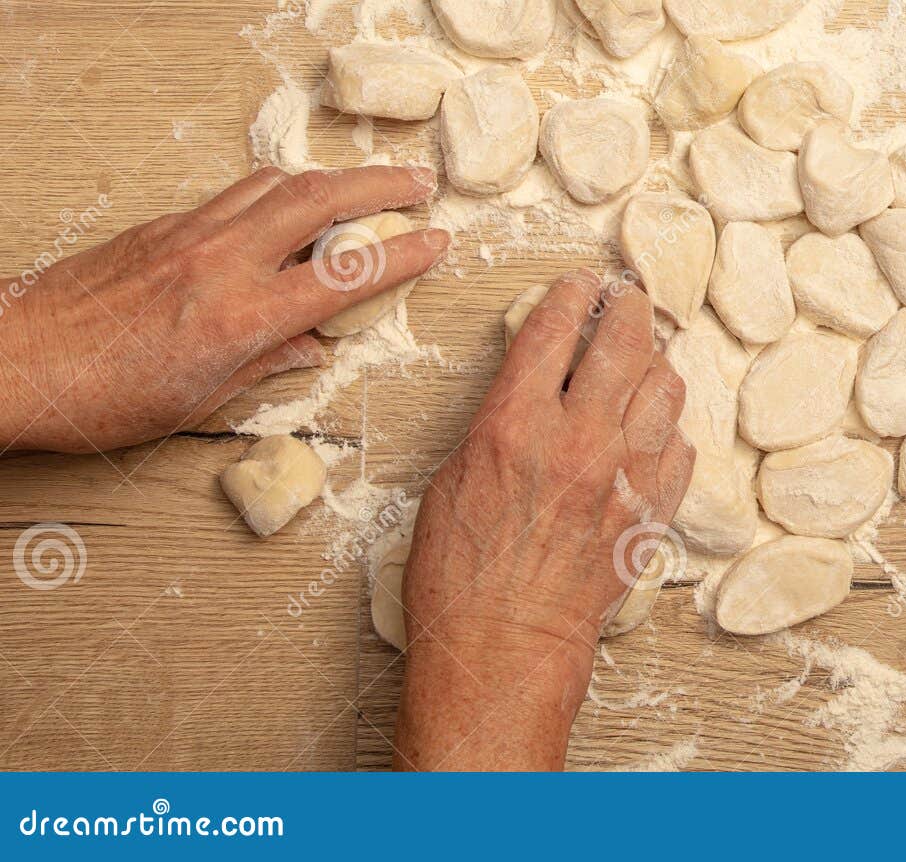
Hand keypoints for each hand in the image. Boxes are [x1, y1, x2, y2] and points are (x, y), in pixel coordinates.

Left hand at [0, 166, 449, 453]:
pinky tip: (285, 207)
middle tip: (418, 182)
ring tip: (361, 185)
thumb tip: (311, 349)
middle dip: (379, 185)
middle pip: (320, 199)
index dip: (403, 256)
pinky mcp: (161, 227)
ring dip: (329, 178)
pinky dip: (275, 192)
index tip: (437, 242)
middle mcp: (220, 263)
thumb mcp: (199, 400)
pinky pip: (233, 195)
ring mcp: (188, 235)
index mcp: (241, 319)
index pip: (344, 275)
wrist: (15, 360)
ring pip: (275, 183)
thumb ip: (266, 365)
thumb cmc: (100, 397)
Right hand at [395, 270, 693, 770]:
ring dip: (656, 364)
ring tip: (647, 359)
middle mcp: (578, 439)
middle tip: (628, 296)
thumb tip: (528, 390)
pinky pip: (683, 448)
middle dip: (629, 307)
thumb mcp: (453, 480)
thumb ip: (497, 423)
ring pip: (666, 388)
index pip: (554, 329)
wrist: (504, 647)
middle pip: (624, 343)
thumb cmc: (459, 577)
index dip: (571, 295)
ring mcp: (624, 476)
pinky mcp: (651, 512)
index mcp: (514, 423)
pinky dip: (671, 429)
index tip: (580, 283)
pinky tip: (656, 429)